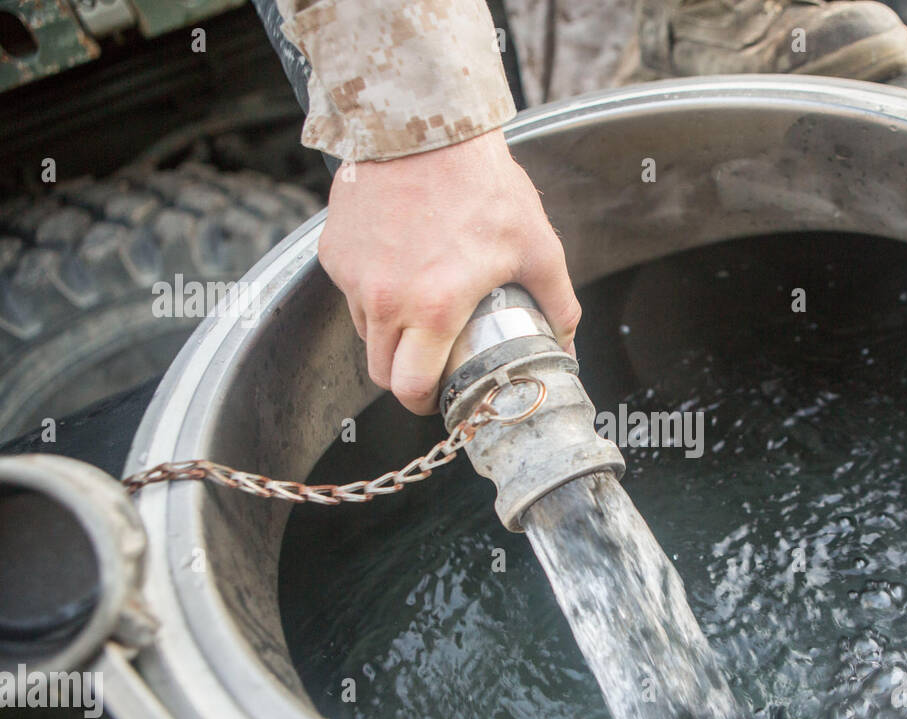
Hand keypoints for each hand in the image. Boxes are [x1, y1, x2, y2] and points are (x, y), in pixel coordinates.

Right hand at [316, 128, 580, 414]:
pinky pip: (351, 292)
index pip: (410, 387)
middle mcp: (386, 299)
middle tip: (431, 362)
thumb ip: (557, 303)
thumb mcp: (536, 244)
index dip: (423, 401)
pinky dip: (372, 290)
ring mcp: (355, 276)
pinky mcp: (334, 252)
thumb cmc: (481, 182)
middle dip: (405, 376)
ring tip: (421, 304)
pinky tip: (400, 264)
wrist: (424, 124)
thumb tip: (567, 345)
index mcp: (434, 307)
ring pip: (365, 332)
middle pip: (381, 371)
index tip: (437, 396)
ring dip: (391, 333)